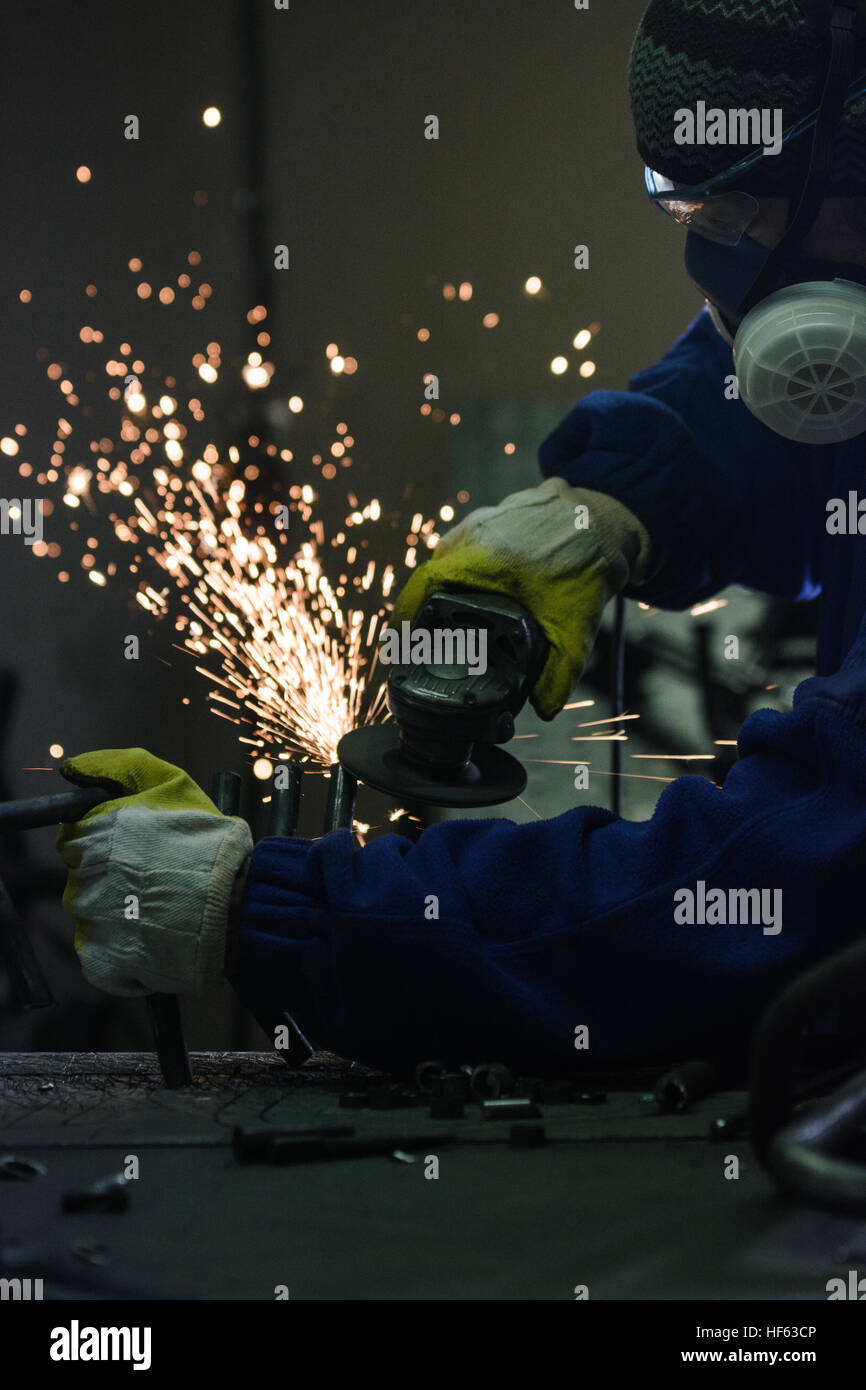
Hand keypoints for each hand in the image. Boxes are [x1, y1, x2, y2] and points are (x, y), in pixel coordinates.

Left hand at [57, 748, 252, 996]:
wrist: (236, 906)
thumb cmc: (206, 843)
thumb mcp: (171, 784)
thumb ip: (118, 767)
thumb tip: (72, 769)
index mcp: (91, 837)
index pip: (75, 836)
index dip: (107, 836)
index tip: (138, 843)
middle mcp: (81, 881)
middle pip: (82, 873)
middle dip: (112, 870)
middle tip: (155, 872)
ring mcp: (89, 925)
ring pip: (93, 910)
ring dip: (118, 905)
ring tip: (159, 903)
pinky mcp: (101, 961)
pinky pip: (102, 948)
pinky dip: (122, 942)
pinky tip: (153, 930)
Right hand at [392, 477, 649, 718]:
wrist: (612, 520)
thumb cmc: (590, 564)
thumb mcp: (574, 625)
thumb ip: (560, 672)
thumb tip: (545, 709)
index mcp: (480, 555)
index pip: (424, 585)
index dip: (405, 615)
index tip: (396, 642)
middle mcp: (475, 530)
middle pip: (435, 574)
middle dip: (428, 608)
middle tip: (427, 641)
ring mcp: (485, 517)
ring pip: (453, 556)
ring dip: (450, 587)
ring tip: (453, 619)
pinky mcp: (497, 513)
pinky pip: (471, 542)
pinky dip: (470, 568)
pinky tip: (483, 590)